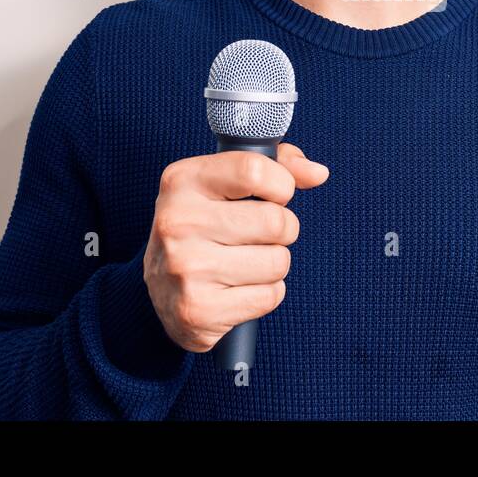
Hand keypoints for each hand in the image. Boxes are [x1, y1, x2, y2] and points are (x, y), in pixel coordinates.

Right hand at [143, 142, 328, 352]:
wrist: (159, 293)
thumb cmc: (203, 228)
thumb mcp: (225, 185)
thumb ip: (277, 167)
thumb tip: (318, 173)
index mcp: (182, 181)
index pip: (255, 170)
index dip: (281, 184)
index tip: (275, 195)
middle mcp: (177, 221)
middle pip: (276, 221)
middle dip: (282, 230)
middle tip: (259, 235)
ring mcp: (185, 267)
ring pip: (278, 261)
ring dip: (273, 264)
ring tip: (245, 262)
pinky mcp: (198, 309)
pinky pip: (270, 296)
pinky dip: (265, 294)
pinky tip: (237, 288)